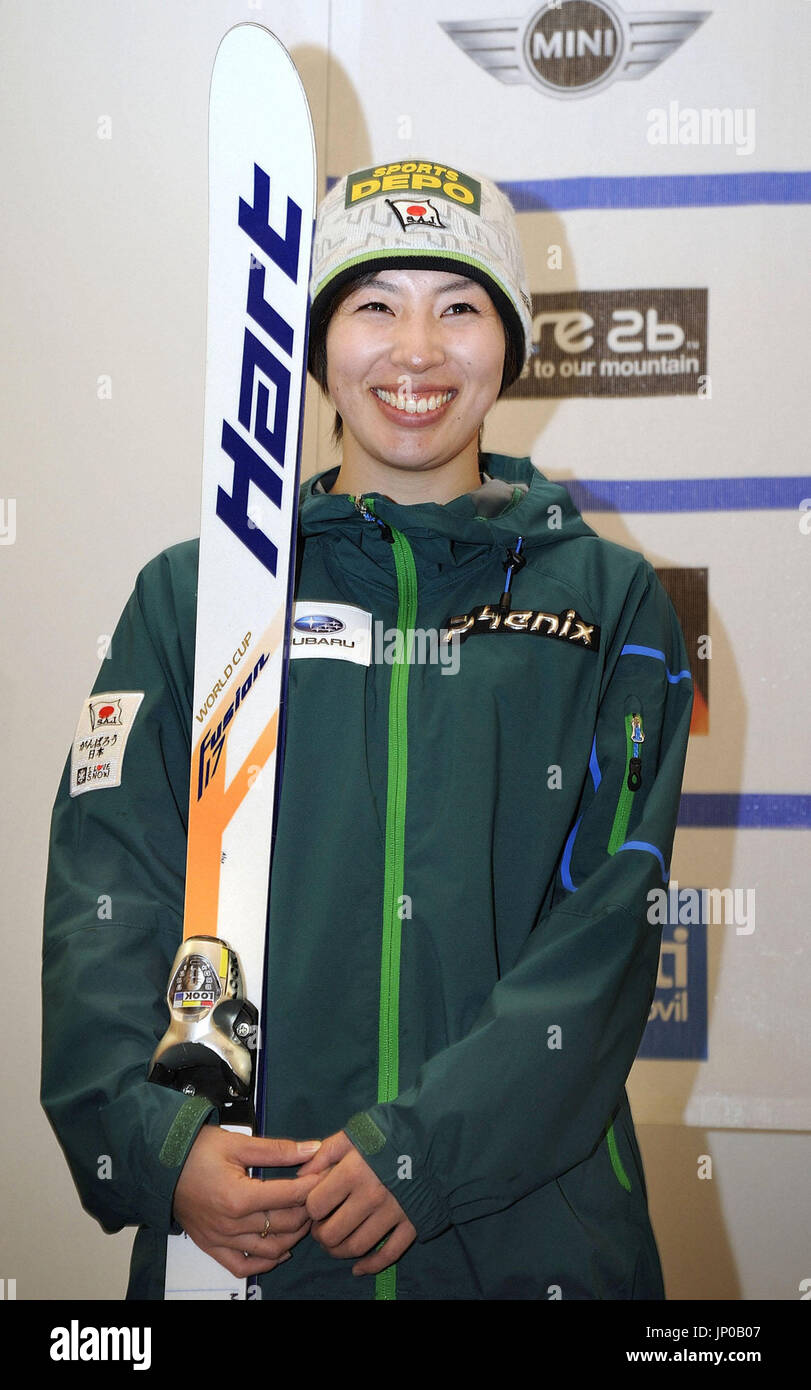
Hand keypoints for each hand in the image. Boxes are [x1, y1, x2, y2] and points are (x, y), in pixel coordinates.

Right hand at [172, 1126, 322, 1277]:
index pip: (290, 1197)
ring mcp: (221, 1240)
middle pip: (285, 1225)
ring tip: (304, 1218)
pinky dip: (265, 1263)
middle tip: (319, 1195)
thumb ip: (278, 1150)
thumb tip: (313, 1149)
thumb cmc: (198, 1150)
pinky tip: (281, 1250)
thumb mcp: (239, 1143)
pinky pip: (243, 1266)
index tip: (326, 1176)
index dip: (313, 1186)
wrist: (161, 1164)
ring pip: (270, 1249)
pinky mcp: (212, 1247)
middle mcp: (232, 1225)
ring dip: (294, 1236)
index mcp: (239, 1197)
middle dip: (308, 1210)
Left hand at [298, 1130, 416, 1275]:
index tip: (316, 1206)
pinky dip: (370, 1266)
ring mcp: (393, 1214)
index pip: (316, 1205)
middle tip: (321, 1229)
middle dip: (321, 1236)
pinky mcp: (412, 1225)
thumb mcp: (354, 1134)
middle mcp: (371, 1196)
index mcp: (353, 1172)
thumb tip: (301, 1177)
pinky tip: (358, 1268)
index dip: (311, 1209)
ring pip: (357, 1247)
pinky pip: (388, 1255)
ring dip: (339, 1252)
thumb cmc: (388, 1135)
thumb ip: (325, 1153)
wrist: (433, 1139)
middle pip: (333, 1233)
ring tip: (335, 1244)